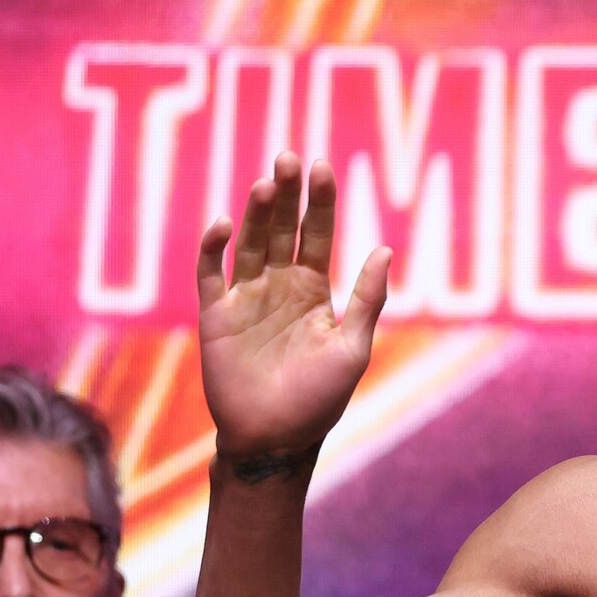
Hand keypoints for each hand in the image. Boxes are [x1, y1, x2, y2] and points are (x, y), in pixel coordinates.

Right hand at [195, 152, 391, 476]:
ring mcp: (245, 298)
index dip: (319, 202)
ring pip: (249, 243)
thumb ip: (366, 299)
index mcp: (313, 290)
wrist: (275, 440)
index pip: (316, 234)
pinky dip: (215, 248)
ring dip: (256, 214)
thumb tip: (384, 249)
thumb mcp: (352, 347)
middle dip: (285, 194)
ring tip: (266, 185)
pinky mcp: (215, 315)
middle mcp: (278, 286)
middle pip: (281, 228)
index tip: (322, 168)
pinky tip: (226, 225)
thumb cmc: (319, 400)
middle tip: (289, 157)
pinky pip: (211, 273)